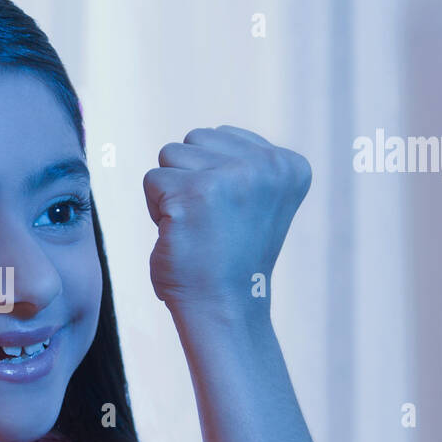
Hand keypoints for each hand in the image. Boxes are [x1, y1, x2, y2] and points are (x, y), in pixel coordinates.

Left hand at [143, 125, 310, 321]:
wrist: (223, 306)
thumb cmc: (230, 257)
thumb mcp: (254, 198)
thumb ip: (241, 162)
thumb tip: (207, 135)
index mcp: (289, 165)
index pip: (221, 136)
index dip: (211, 175)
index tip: (229, 214)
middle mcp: (267, 165)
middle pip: (195, 139)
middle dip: (188, 177)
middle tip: (207, 220)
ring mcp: (232, 177)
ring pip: (170, 154)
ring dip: (170, 191)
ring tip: (194, 225)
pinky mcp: (194, 193)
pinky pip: (152, 180)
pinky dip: (154, 208)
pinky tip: (179, 233)